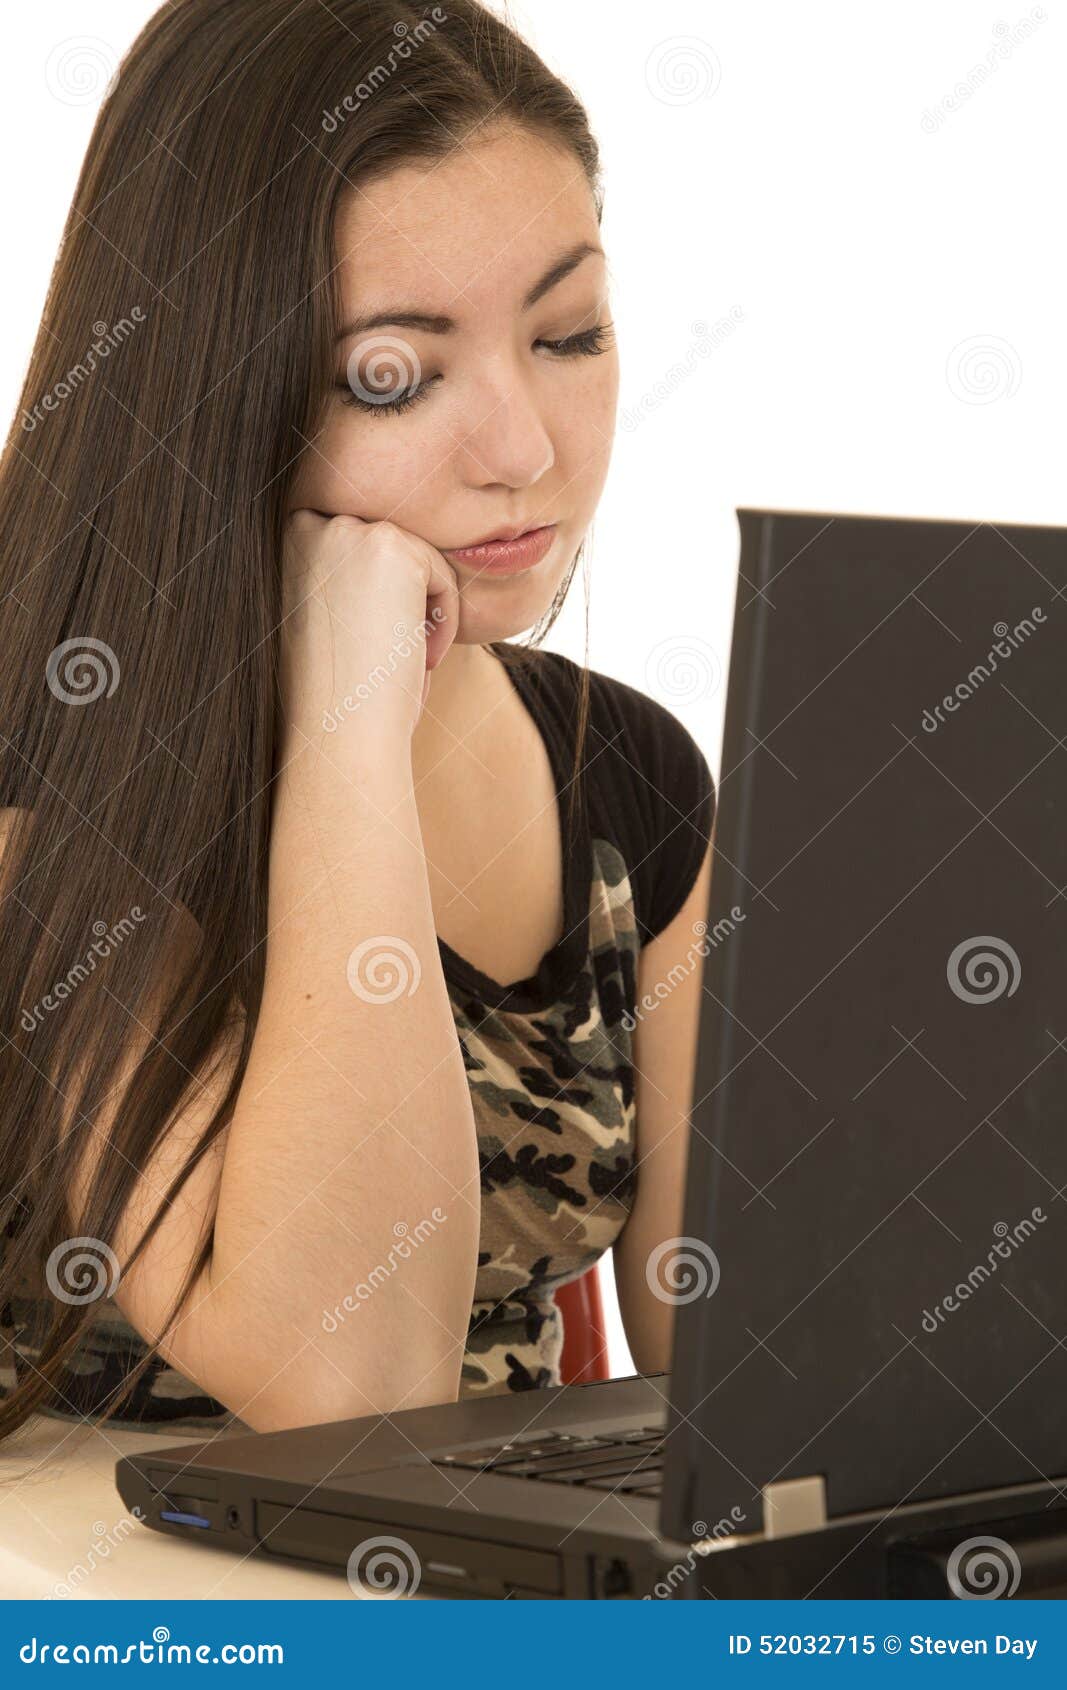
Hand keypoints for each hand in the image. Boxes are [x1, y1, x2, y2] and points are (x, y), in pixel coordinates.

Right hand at [278, 511, 459, 755]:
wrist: (337, 731)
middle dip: (401, 603)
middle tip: (388, 656)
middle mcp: (309, 525)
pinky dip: (445, 621)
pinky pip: (442, 575)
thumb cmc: (331, 693)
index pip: (359, 551)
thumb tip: (388, 563)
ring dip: (422, 614)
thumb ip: (348, 577)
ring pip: (419, 561)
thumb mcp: (326, 619)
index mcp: (285, 542)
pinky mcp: (390, 545)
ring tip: (400, 660)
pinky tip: (416, 656)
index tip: (367, 646)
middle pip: (391, 550)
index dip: (377, 602)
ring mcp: (348, 530)